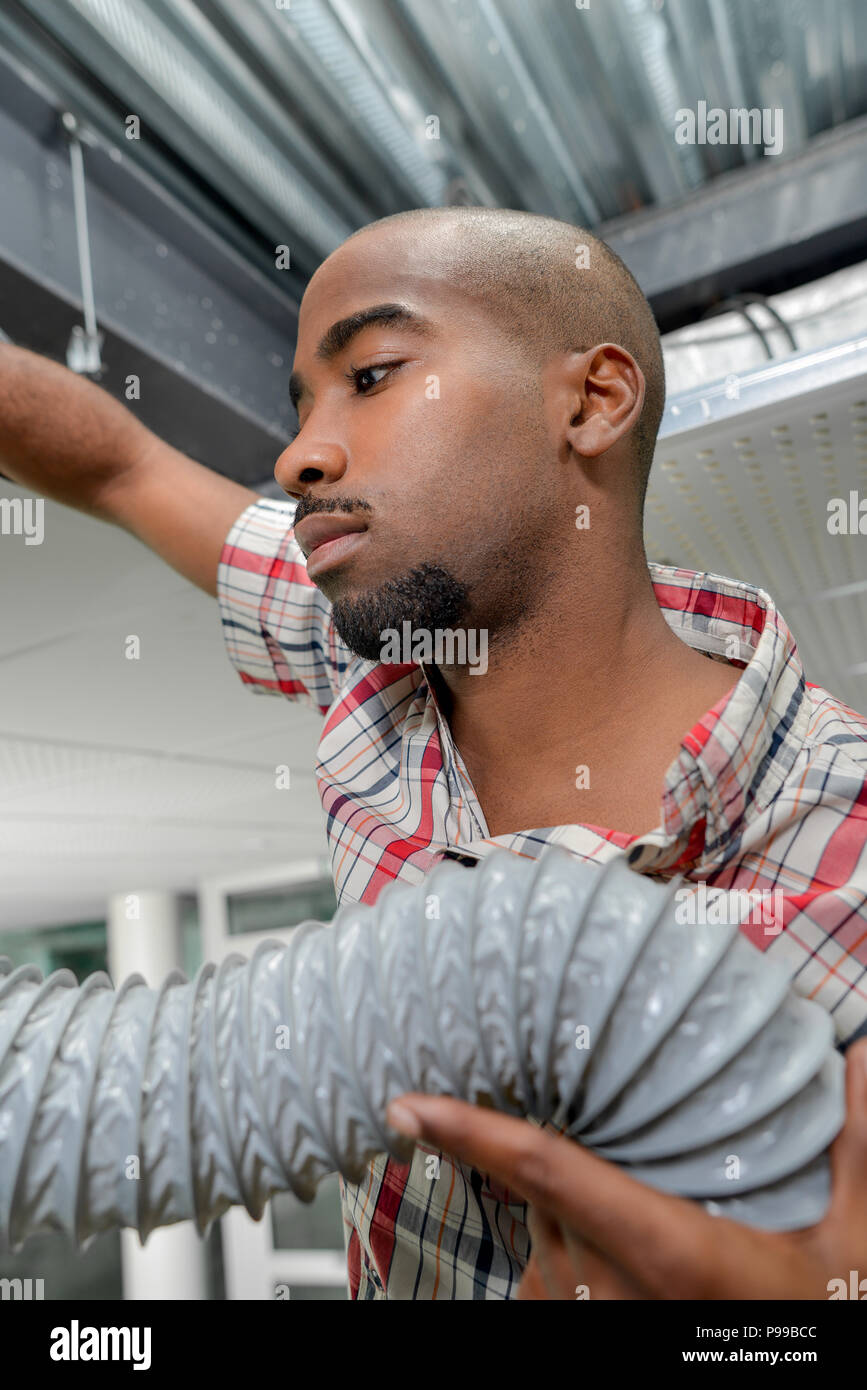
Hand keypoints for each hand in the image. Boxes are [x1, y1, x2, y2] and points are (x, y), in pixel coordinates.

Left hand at [385, 1039, 866, 1298]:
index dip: (472, 1132)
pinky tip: (620, 1268)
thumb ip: (856, 1149)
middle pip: (546, 1190)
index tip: (409, 1102)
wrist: (782, 1378)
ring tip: (643, 1229)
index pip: (545, 1171)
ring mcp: (579, 1321)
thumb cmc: (804, 1319)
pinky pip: (540, 1274)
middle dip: (569, 1159)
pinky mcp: (562, 1335)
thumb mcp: (850, 1246)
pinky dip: (565, 1254)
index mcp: (663, 1251)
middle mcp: (604, 1289)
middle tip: (629, 1164)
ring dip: (570, 1213)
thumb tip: (861, 1053)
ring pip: (541, 1232)